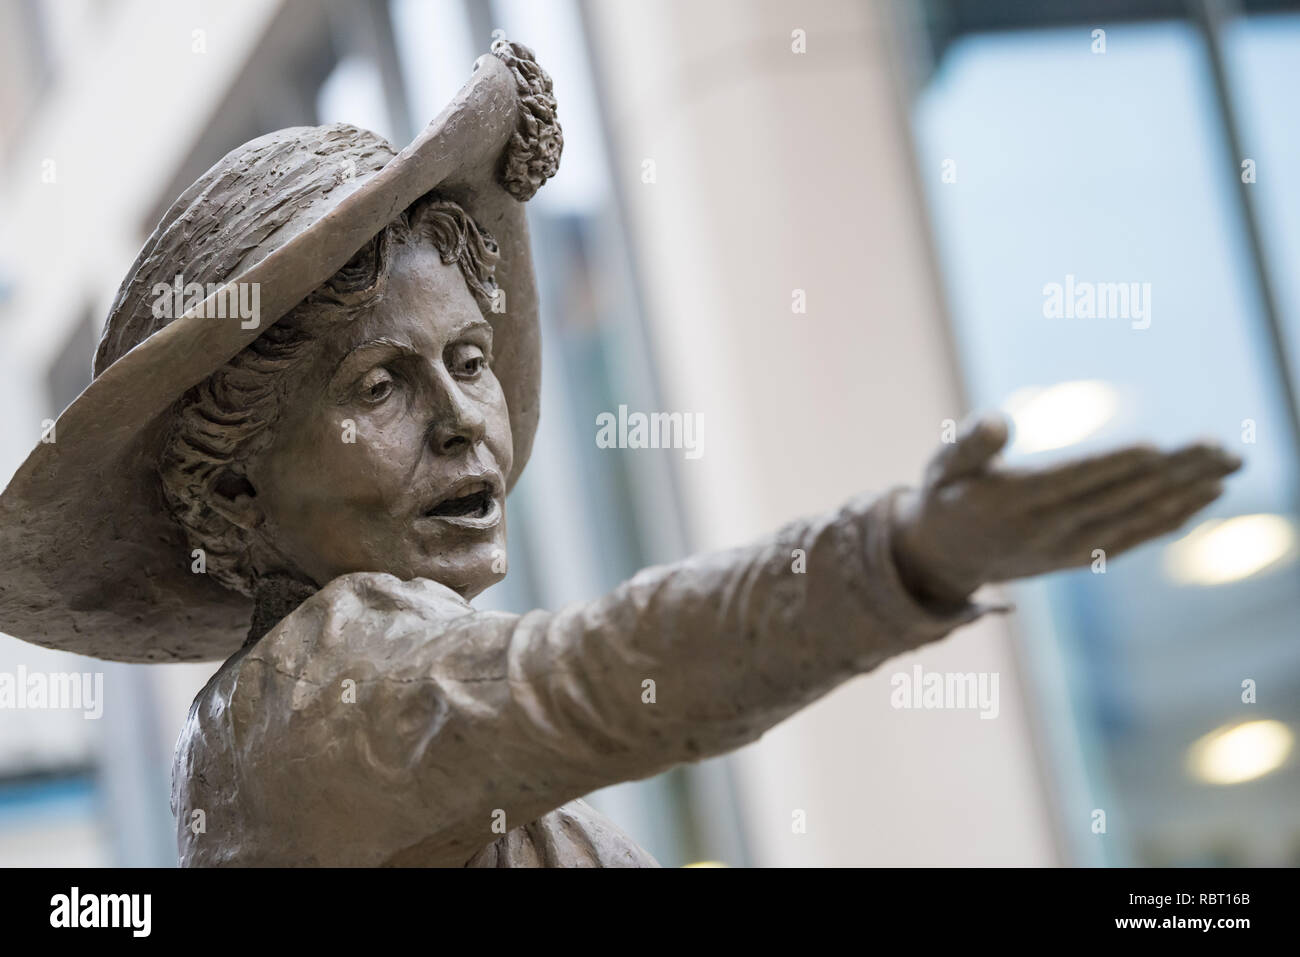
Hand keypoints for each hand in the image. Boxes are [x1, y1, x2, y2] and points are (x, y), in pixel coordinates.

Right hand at [890, 413, 1243, 605]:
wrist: (944, 558)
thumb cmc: (947, 495)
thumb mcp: (944, 464)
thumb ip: (970, 442)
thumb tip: (995, 421)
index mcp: (1012, 502)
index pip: (1072, 480)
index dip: (1113, 465)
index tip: (1156, 447)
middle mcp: (1046, 530)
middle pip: (1118, 497)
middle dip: (1174, 471)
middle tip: (1222, 446)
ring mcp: (1068, 547)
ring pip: (1136, 517)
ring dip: (1187, 491)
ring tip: (1230, 464)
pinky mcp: (1082, 557)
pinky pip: (1134, 537)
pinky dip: (1171, 517)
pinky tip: (1205, 496)